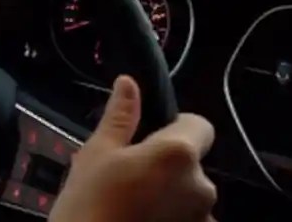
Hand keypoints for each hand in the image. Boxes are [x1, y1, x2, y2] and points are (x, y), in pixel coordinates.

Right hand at [49, 76, 216, 221]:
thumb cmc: (89, 206)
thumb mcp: (96, 155)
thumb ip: (120, 118)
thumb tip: (129, 84)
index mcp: (179, 153)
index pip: (200, 125)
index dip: (178, 127)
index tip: (149, 141)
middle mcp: (202, 186)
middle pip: (193, 165)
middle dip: (168, 169)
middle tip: (129, 180)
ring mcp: (202, 220)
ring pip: (191, 198)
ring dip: (171, 200)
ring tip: (132, 209)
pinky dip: (171, 221)